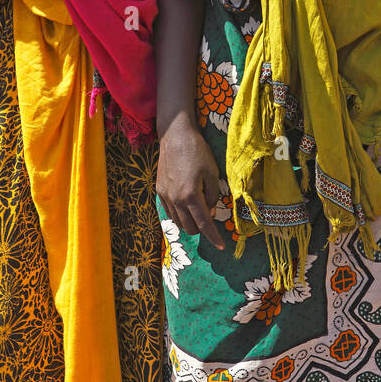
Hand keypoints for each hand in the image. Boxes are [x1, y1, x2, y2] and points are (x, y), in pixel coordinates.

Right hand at [157, 117, 223, 248]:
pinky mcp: (159, 190)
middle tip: (210, 220)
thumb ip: (213, 195)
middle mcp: (175, 199)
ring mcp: (165, 196)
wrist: (174, 135)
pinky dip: (179, 214)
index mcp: (191, 196)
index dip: (213, 237)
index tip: (221, 246)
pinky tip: (186, 206)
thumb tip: (211, 212)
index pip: (204, 224)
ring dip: (189, 222)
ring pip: (177, 222)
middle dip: (201, 230)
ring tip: (199, 211)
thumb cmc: (197, 151)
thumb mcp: (212, 172)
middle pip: (189, 227)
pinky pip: (169, 211)